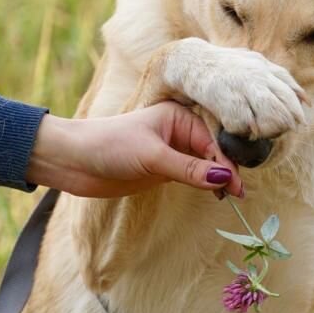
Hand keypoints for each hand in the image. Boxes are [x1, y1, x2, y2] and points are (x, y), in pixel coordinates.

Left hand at [25, 102, 243, 197]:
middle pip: (213, 151)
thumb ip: (188, 169)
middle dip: (225, 171)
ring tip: (231, 197)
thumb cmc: (109, 146)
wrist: (75, 160)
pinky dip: (204, 184)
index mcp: (178, 116)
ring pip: (205, 165)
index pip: (212, 140)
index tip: (236, 184)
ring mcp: (172, 150)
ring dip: (217, 179)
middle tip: (238, 194)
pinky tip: (215, 194)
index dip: (225, 162)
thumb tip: (222, 178)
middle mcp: (179, 131)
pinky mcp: (164, 168)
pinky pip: (193, 175)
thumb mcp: (152, 157)